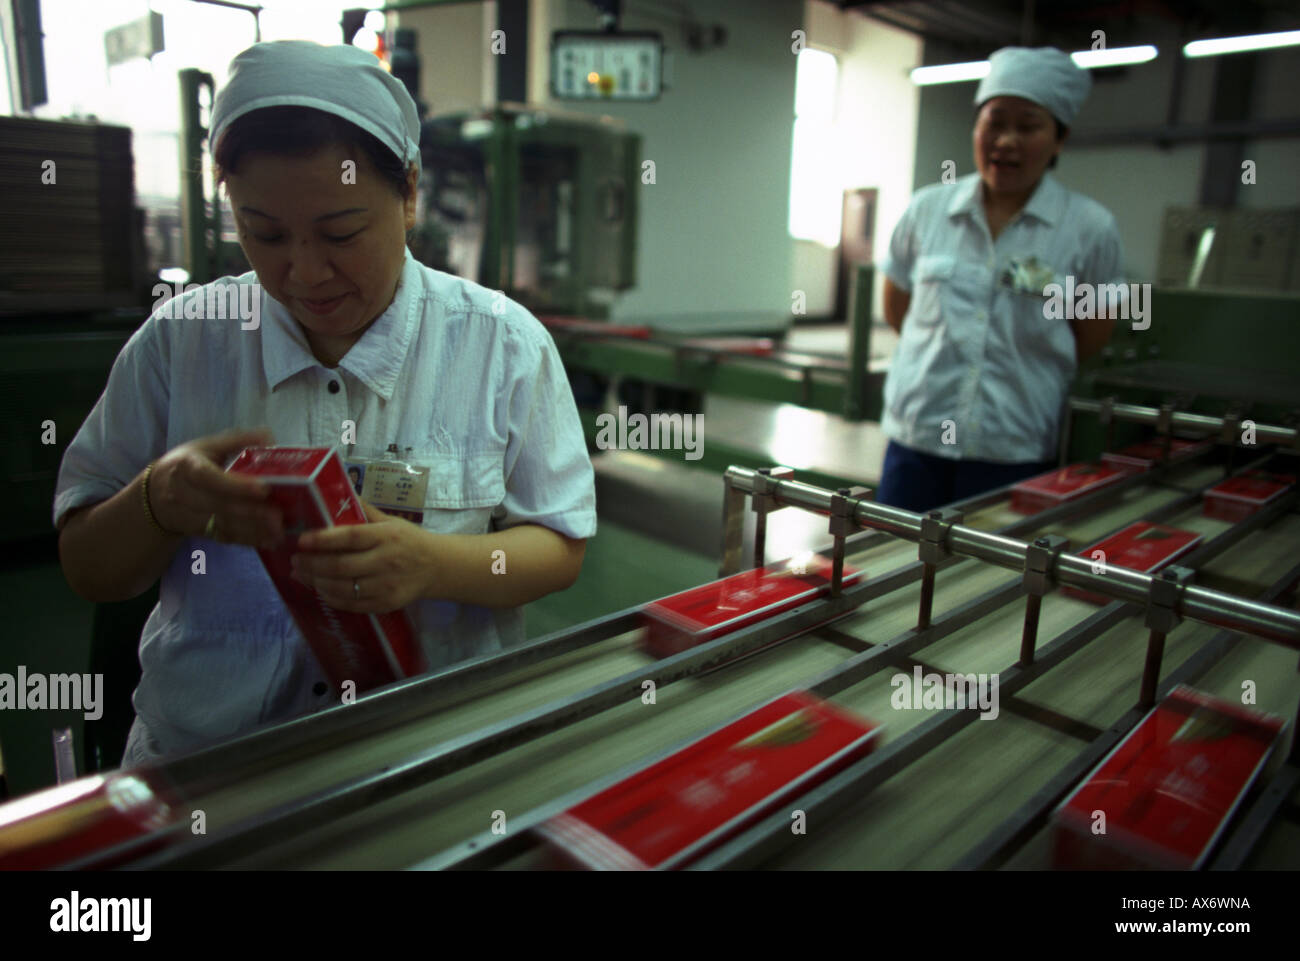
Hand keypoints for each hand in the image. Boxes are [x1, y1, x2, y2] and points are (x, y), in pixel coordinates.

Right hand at [148, 427, 282, 546]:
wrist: (156, 493)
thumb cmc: (188, 464)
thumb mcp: (206, 446)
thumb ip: (238, 440)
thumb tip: (269, 437)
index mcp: (187, 467)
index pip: (209, 478)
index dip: (236, 485)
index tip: (263, 489)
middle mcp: (185, 493)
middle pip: (219, 505)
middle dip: (251, 512)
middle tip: (279, 515)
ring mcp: (190, 515)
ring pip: (223, 525)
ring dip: (253, 529)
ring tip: (279, 530)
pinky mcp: (199, 530)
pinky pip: (224, 537)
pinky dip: (248, 540)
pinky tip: (269, 541)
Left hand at [288, 499, 433, 613]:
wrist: (437, 567)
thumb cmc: (409, 540)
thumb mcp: (392, 521)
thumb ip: (365, 511)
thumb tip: (338, 492)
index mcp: (387, 536)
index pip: (351, 537)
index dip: (324, 539)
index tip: (302, 540)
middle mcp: (387, 561)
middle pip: (341, 566)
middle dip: (312, 564)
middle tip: (294, 560)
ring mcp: (386, 585)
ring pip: (343, 588)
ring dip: (316, 583)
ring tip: (301, 575)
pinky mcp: (386, 603)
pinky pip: (352, 604)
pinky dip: (331, 598)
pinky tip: (320, 590)